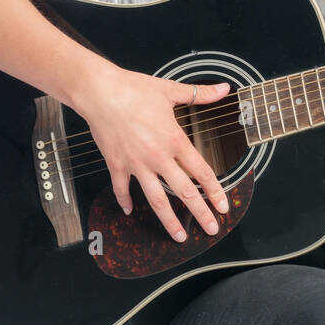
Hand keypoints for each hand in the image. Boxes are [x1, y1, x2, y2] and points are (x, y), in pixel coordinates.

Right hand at [71, 64, 231, 240]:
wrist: (100, 92)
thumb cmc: (134, 89)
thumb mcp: (171, 90)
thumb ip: (201, 94)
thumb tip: (225, 89)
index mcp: (174, 140)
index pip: (201, 171)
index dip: (215, 191)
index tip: (223, 205)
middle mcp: (158, 156)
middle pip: (183, 191)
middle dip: (200, 213)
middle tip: (211, 228)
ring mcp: (136, 163)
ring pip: (156, 199)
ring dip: (169, 220)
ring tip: (179, 236)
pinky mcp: (116, 164)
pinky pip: (121, 188)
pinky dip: (125, 201)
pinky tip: (129, 212)